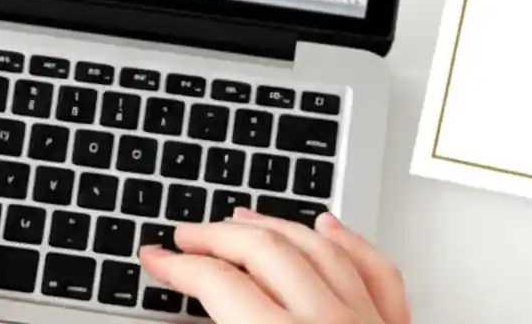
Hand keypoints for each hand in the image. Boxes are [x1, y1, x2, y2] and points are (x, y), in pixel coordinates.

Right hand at [141, 208, 409, 323]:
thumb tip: (193, 311)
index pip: (219, 284)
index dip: (178, 266)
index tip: (156, 258)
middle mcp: (327, 322)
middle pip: (265, 252)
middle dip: (217, 236)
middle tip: (187, 237)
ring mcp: (368, 322)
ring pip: (318, 247)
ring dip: (274, 227)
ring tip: (242, 218)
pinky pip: (375, 270)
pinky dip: (348, 242)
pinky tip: (328, 227)